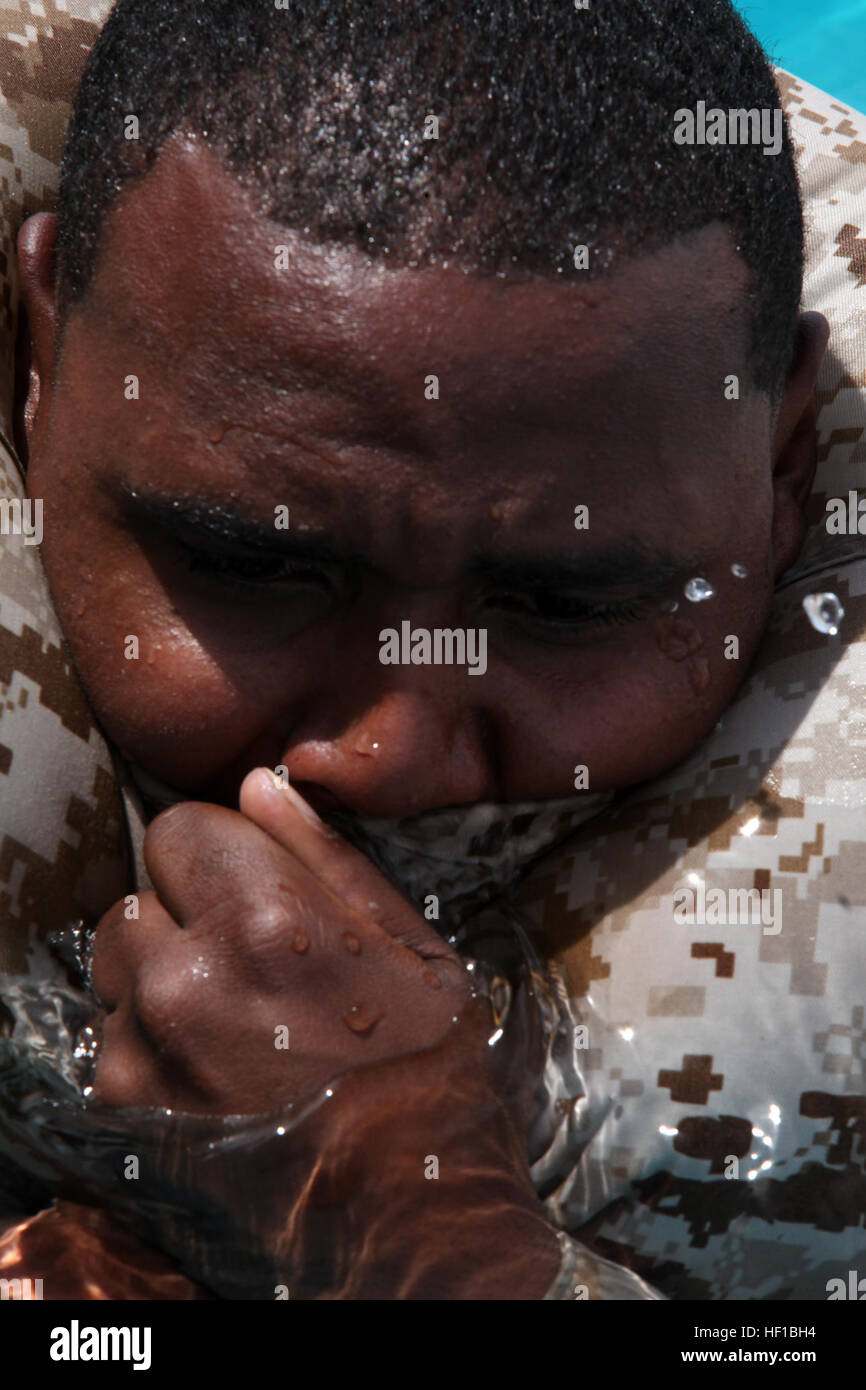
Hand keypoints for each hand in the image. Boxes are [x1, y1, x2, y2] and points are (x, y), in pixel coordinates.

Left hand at [87, 770, 561, 1297]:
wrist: (409, 1210)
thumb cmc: (428, 1069)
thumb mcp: (414, 947)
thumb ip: (326, 855)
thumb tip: (259, 783)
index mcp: (266, 921)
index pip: (181, 827)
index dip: (226, 855)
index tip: (263, 893)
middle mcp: (186, 980)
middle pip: (140, 889)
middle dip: (187, 910)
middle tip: (254, 964)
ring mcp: (146, 1049)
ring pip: (118, 955)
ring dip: (161, 967)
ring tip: (234, 1013)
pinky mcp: (124, 1101)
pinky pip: (112, 1025)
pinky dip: (148, 1030)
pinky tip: (212, 1058)